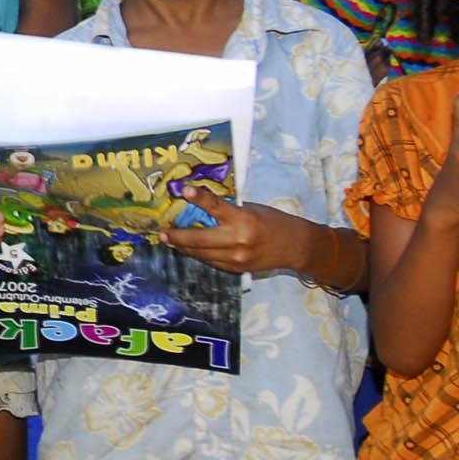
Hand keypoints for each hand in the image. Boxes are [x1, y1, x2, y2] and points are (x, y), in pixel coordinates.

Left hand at [163, 187, 315, 276]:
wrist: (295, 246)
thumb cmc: (273, 222)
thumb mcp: (252, 208)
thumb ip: (228, 210)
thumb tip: (200, 205)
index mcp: (244, 219)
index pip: (216, 206)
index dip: (199, 197)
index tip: (184, 190)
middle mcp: (239, 240)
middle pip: (200, 239)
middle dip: (178, 236)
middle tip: (162, 233)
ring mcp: (237, 258)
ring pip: (202, 254)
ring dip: (185, 247)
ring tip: (171, 241)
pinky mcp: (237, 269)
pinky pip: (212, 262)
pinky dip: (200, 255)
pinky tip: (189, 249)